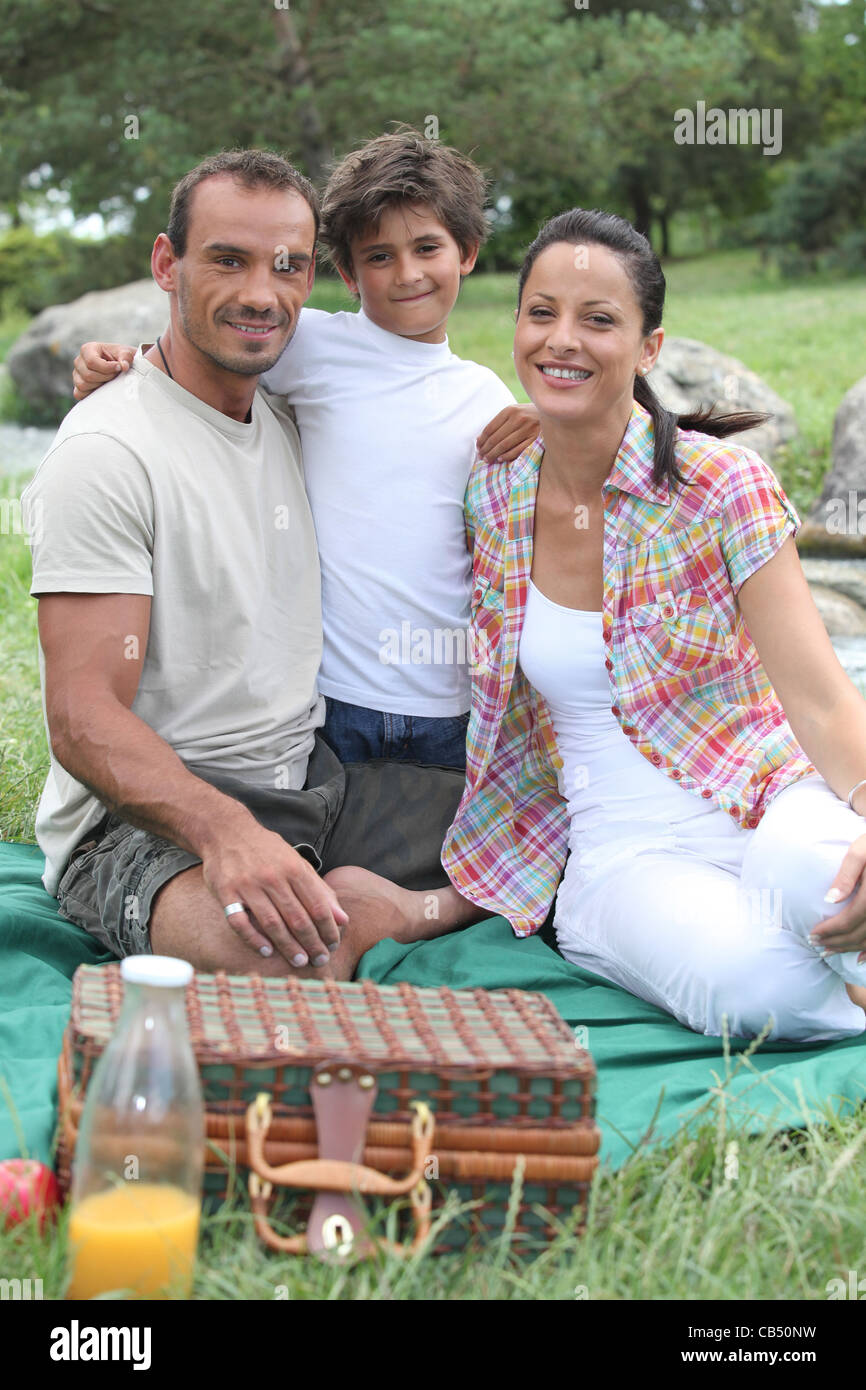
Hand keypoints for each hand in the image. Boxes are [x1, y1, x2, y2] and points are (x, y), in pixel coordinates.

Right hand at [72, 342, 136, 399]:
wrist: (120, 368)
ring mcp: (76, 375)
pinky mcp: (77, 387)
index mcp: (87, 349)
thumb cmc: (121, 359)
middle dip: (105, 377)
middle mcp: (79, 361)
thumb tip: (124, 366)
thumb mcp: (126, 354)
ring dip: (99, 386)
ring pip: (83, 385)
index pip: (91, 361)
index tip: (119, 368)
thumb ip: (126, 357)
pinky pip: (79, 394)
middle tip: (115, 375)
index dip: (107, 368)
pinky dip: (91, 394)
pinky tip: (102, 389)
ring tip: (109, 381)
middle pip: (88, 375)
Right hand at [201, 819, 349, 967]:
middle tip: (320, 960)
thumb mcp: (297, 863)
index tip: (333, 945)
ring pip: (272, 923)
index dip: (328, 929)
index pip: (317, 905)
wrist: (226, 831)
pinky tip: (267, 952)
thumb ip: (320, 890)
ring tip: (300, 961)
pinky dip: (254, 939)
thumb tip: (343, 919)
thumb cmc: (267, 851)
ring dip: (288, 946)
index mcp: (294, 869)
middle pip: (297, 918)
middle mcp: (272, 877)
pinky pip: (240, 922)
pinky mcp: (226, 893)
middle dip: (312, 943)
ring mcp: (248, 885)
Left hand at [476, 403, 539, 463]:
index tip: (478, 447)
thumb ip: (499, 423)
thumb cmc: (529, 415)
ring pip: (505, 445)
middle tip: (481, 457)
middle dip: (486, 449)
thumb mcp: (514, 412)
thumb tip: (479, 439)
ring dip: (493, 454)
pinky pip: (518, 450)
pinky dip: (507, 456)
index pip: (490, 428)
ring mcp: (528, 428)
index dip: (482, 440)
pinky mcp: (536, 438)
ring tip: (487, 460)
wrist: (552, 413)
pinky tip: (501, 459)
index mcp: (510, 410)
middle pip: (495, 438)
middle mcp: (519, 418)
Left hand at [809, 832, 865, 961]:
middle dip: (836, 942)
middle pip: (860, 934)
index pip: (849, 920)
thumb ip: (846, 875)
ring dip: (850, 948)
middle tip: (816, 945)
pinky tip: (860, 959)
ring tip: (830, 951)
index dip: (830, 931)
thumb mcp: (860, 852)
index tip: (812, 934)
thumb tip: (830, 899)